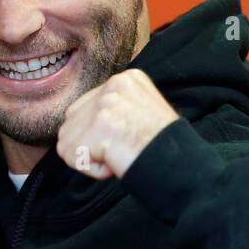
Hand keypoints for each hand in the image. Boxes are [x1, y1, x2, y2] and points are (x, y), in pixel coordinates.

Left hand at [56, 69, 180, 179]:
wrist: (180, 165)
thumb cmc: (160, 147)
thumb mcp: (140, 111)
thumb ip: (112, 108)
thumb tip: (78, 123)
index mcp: (125, 79)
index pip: (82, 109)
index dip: (96, 134)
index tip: (124, 139)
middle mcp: (114, 85)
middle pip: (70, 123)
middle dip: (89, 145)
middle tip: (121, 149)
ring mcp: (105, 104)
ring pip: (67, 141)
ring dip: (90, 158)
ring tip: (120, 154)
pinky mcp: (99, 126)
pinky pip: (73, 157)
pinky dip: (92, 169)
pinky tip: (116, 162)